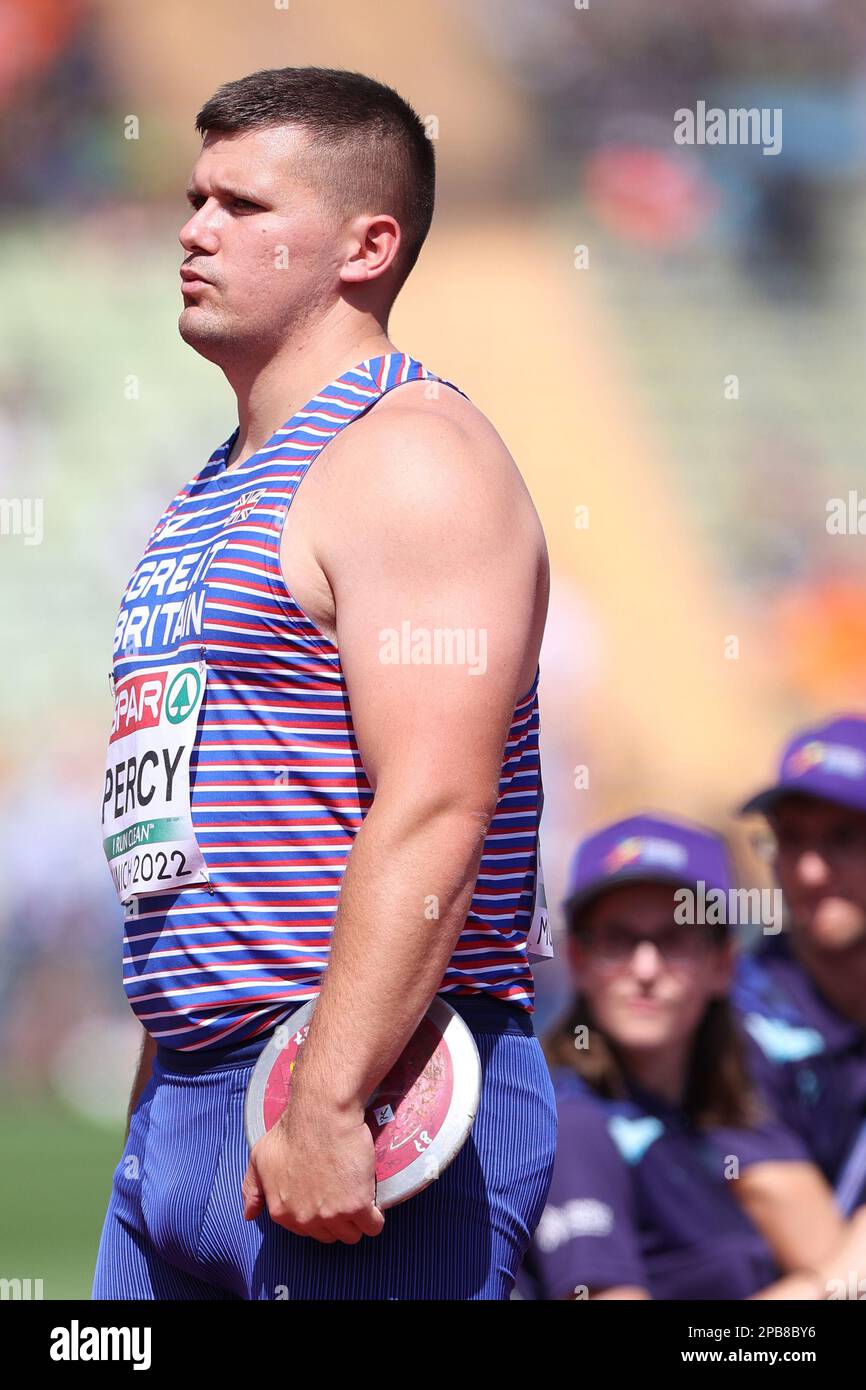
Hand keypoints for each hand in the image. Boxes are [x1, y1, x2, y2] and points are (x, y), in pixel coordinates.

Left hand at [241, 1097, 385, 1243]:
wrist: (321, 1113)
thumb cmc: (292, 1130)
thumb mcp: (260, 1157)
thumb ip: (252, 1188)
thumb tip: (249, 1214)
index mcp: (281, 1211)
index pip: (307, 1232)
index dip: (319, 1216)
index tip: (327, 1199)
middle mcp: (305, 1219)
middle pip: (331, 1235)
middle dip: (338, 1219)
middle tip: (343, 1194)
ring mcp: (332, 1214)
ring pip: (352, 1234)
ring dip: (358, 1220)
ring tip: (359, 1196)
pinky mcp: (357, 1205)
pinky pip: (373, 1226)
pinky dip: (376, 1217)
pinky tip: (373, 1200)